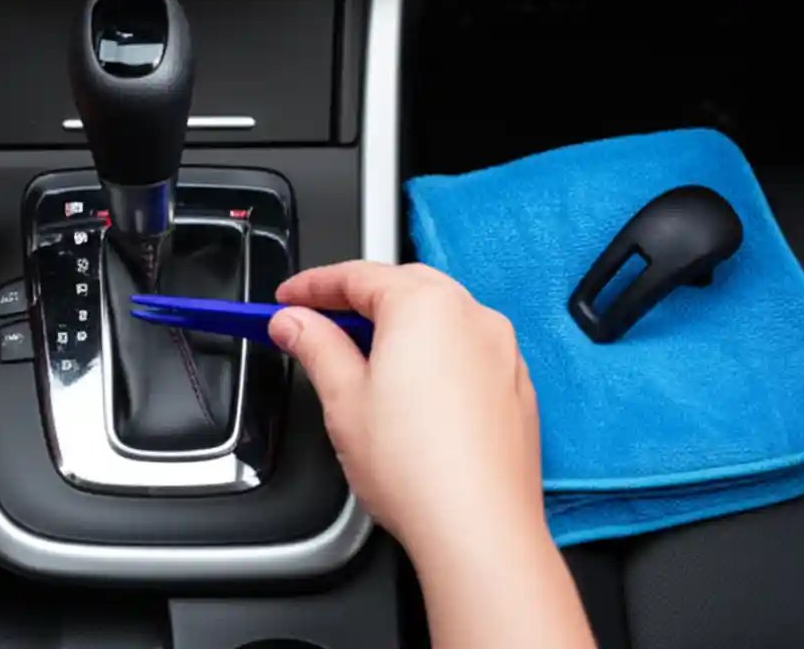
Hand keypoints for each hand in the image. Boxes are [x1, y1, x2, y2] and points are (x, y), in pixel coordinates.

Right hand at [268, 261, 543, 545]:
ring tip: (359, 359)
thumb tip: (294, 322)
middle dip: (356, 300)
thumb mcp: (343, 398)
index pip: (357, 276)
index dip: (313, 286)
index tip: (288, 299)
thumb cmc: (416, 468)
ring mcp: (502, 350)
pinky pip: (466, 351)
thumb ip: (316, 346)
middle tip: (316, 323)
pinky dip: (433, 354)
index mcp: (425, 307)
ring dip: (397, 326)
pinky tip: (410, 391)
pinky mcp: (515, 385)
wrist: (479, 527)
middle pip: (403, 287)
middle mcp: (472, 317)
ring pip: (439, 317)